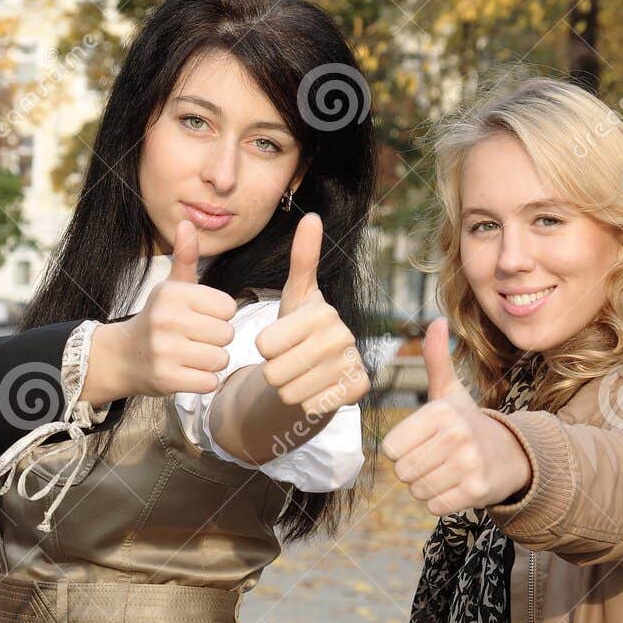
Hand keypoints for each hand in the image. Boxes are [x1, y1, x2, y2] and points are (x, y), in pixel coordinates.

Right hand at [86, 220, 236, 401]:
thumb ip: (185, 257)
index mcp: (172, 293)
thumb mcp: (171, 287)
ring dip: (212, 362)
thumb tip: (186, 222)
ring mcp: (164, 350)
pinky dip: (204, 381)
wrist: (123, 356)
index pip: (228, 307)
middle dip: (217, 340)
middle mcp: (166, 319)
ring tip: (192, 356)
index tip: (201, 318)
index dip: (219, 316)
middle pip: (226, 334)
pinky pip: (209, 382)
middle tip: (195, 340)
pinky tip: (187, 372)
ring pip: (220, 359)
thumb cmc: (158, 318)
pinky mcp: (166, 379)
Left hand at [253, 212, 368, 420]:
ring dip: (287, 388)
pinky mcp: (358, 390)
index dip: (264, 347)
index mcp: (321, 312)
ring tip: (300, 374)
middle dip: (274, 371)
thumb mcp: (296, 295)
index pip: (264, 344)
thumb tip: (312, 216)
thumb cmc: (302, 327)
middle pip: (275, 371)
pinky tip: (316, 388)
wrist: (325, 365)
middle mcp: (343, 336)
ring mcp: (353, 364)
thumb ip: (302, 258)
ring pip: (289, 392)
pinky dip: (306, 402)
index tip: (279, 340)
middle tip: (288, 361)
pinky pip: (310, 407)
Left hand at [381, 318, 530, 514]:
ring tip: (446, 471)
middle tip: (436, 458)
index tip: (423, 441)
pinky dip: (440, 501)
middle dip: (414, 469)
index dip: (402, 448)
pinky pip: (434, 506)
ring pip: (417, 490)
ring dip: (426, 486)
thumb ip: (436, 359)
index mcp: (441, 411)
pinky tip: (456, 486)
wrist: (514, 454)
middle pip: (402, 471)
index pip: (391, 448)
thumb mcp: (451, 392)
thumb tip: (437, 320)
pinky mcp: (477, 491)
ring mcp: (468, 464)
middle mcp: (456, 435)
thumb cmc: (469, 422)